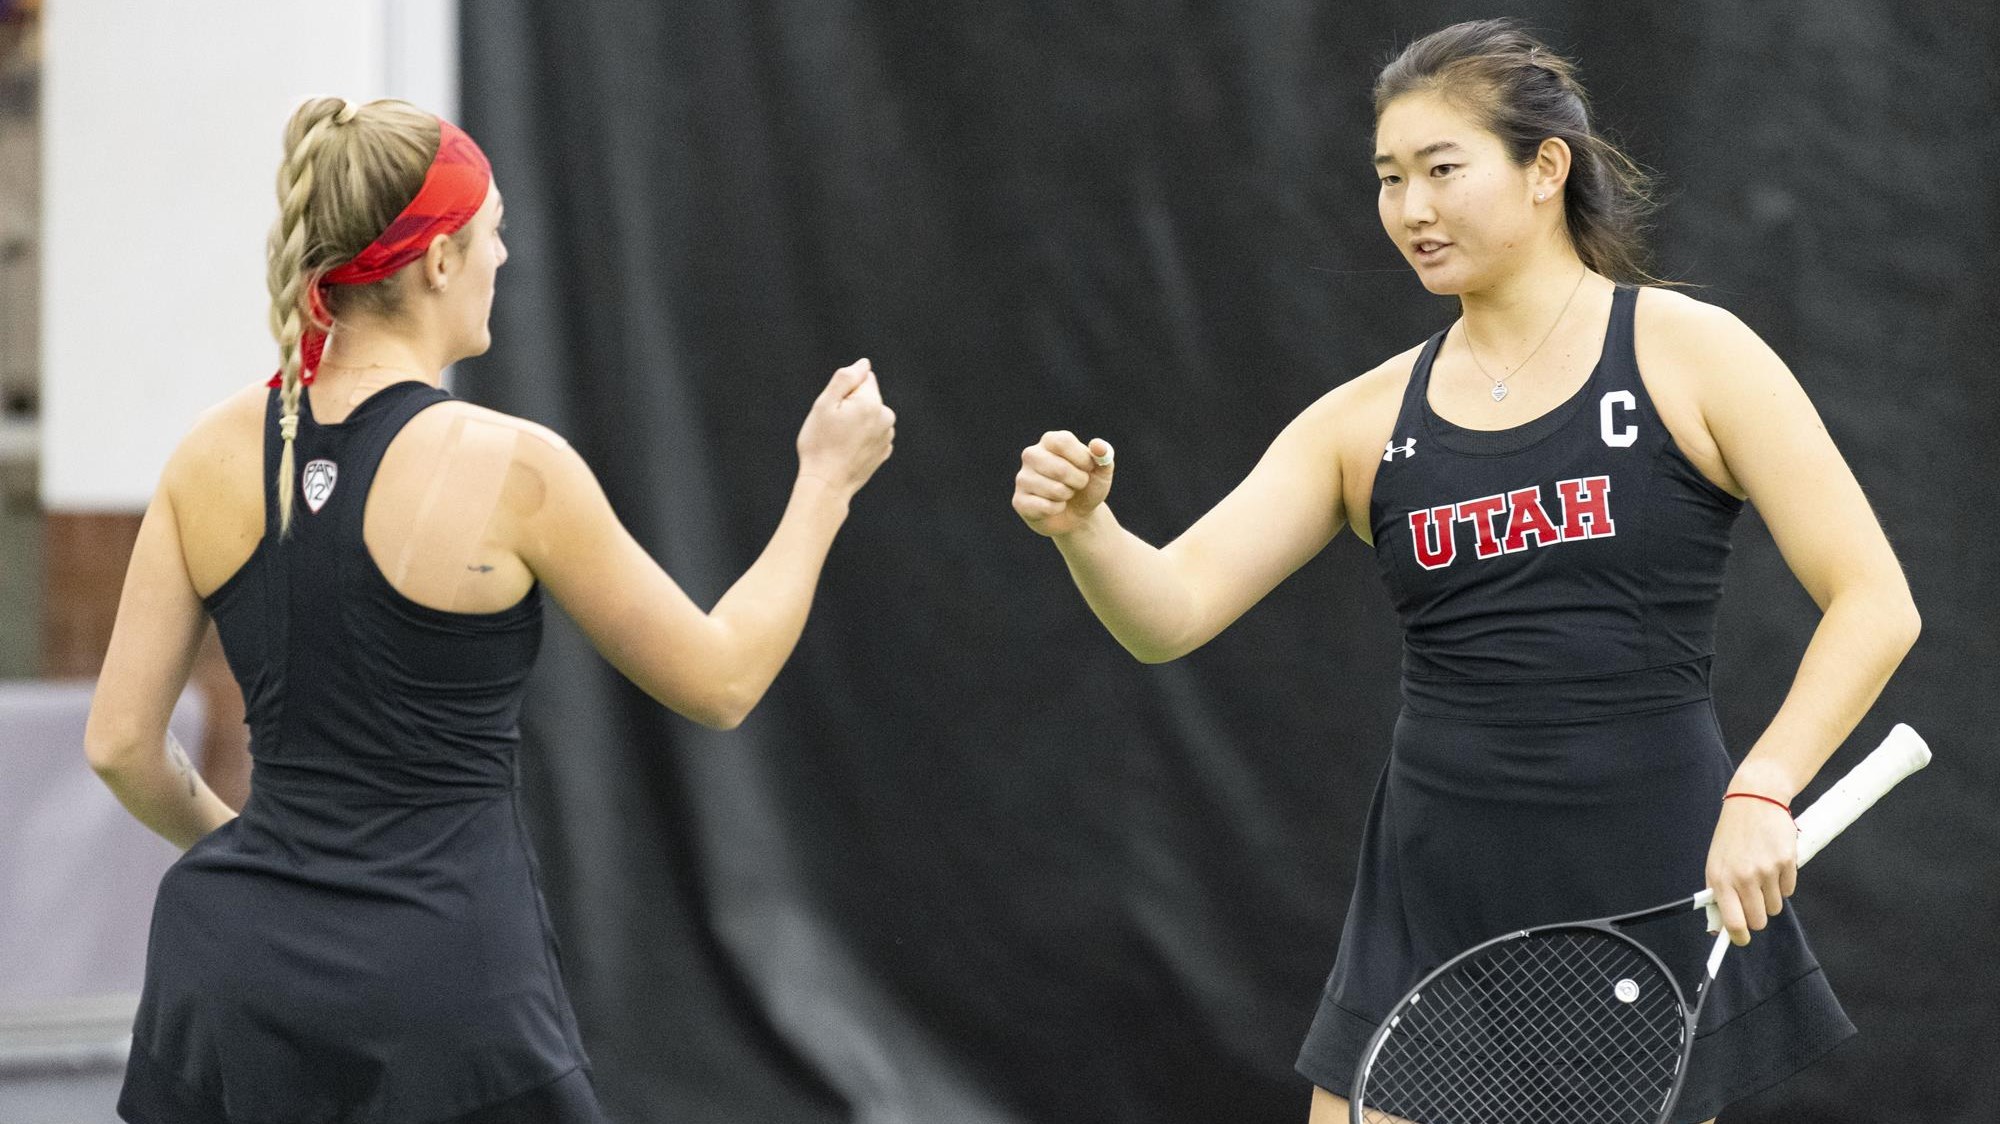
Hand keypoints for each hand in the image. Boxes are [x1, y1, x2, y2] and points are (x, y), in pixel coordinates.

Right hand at [797, 358, 894, 496]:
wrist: (827, 484)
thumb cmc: (820, 444)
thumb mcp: (824, 404)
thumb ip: (845, 378)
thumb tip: (864, 364)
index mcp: (873, 403)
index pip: (862, 379)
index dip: (843, 392)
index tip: (833, 410)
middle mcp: (886, 417)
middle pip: (867, 398)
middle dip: (851, 406)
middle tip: (833, 426)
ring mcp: (887, 436)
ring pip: (869, 416)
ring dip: (856, 422)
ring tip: (839, 440)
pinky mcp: (883, 452)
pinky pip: (871, 434)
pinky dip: (860, 438)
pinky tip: (847, 451)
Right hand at [1012, 430, 1114, 536]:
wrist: (1077, 514)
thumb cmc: (1087, 486)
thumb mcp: (1101, 471)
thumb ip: (1104, 455)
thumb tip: (1098, 445)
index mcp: (1050, 440)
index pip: (1063, 442)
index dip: (1081, 458)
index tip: (1089, 468)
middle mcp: (1031, 455)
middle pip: (1059, 468)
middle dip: (1078, 481)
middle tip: (1079, 484)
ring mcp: (1022, 478)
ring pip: (1054, 490)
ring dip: (1068, 496)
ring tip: (1065, 494)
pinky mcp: (1019, 500)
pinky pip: (1045, 507)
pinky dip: (1057, 509)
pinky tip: (1054, 506)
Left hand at [1703, 795, 1799, 945]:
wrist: (1754, 800)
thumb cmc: (1732, 834)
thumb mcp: (1716, 861)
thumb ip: (1718, 893)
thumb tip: (1720, 926)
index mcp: (1721, 878)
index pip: (1733, 922)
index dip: (1739, 936)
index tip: (1741, 938)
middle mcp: (1743, 877)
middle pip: (1759, 920)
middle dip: (1757, 916)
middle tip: (1753, 902)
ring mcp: (1767, 870)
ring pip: (1775, 907)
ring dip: (1770, 898)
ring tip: (1761, 876)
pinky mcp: (1787, 862)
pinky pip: (1788, 891)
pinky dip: (1783, 884)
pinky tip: (1773, 865)